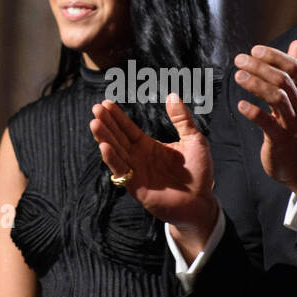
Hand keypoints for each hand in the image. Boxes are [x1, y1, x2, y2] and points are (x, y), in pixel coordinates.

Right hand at [89, 95, 217, 237]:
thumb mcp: (194, 140)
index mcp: (148, 146)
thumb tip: (173, 95)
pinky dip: (112, 159)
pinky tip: (104, 146)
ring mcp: (136, 172)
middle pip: (118, 138)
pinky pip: (122, 171)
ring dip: (104, 138)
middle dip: (106, 124)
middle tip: (96, 108)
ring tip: (95, 123)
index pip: (128, 128)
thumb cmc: (199, 173)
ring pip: (116, 152)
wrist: (201, 201)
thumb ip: (182, 119)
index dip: (117, 117)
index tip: (106, 103)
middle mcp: (138, 158)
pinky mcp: (136, 186)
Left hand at [233, 40, 296, 193]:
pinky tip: (241, 105)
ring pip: (277, 98)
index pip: (295, 67)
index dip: (275, 56)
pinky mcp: (281, 139)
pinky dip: (254, 112)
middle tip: (240, 60)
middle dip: (260, 67)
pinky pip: (268, 123)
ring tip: (238, 76)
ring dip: (256, 85)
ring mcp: (292, 123)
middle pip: (283, 80)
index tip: (255, 50)